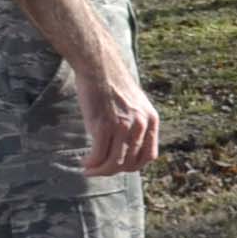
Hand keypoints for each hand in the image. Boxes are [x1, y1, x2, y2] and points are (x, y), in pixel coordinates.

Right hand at [75, 57, 161, 175]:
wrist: (99, 66)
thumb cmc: (112, 85)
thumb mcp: (135, 105)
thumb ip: (136, 125)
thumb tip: (127, 148)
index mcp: (151, 121)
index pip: (149, 156)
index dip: (133, 166)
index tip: (119, 167)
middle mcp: (141, 125)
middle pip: (130, 163)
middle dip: (113, 171)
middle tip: (98, 170)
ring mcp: (123, 126)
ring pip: (114, 162)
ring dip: (100, 170)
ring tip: (89, 169)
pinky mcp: (103, 125)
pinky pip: (99, 155)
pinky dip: (92, 163)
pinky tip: (85, 163)